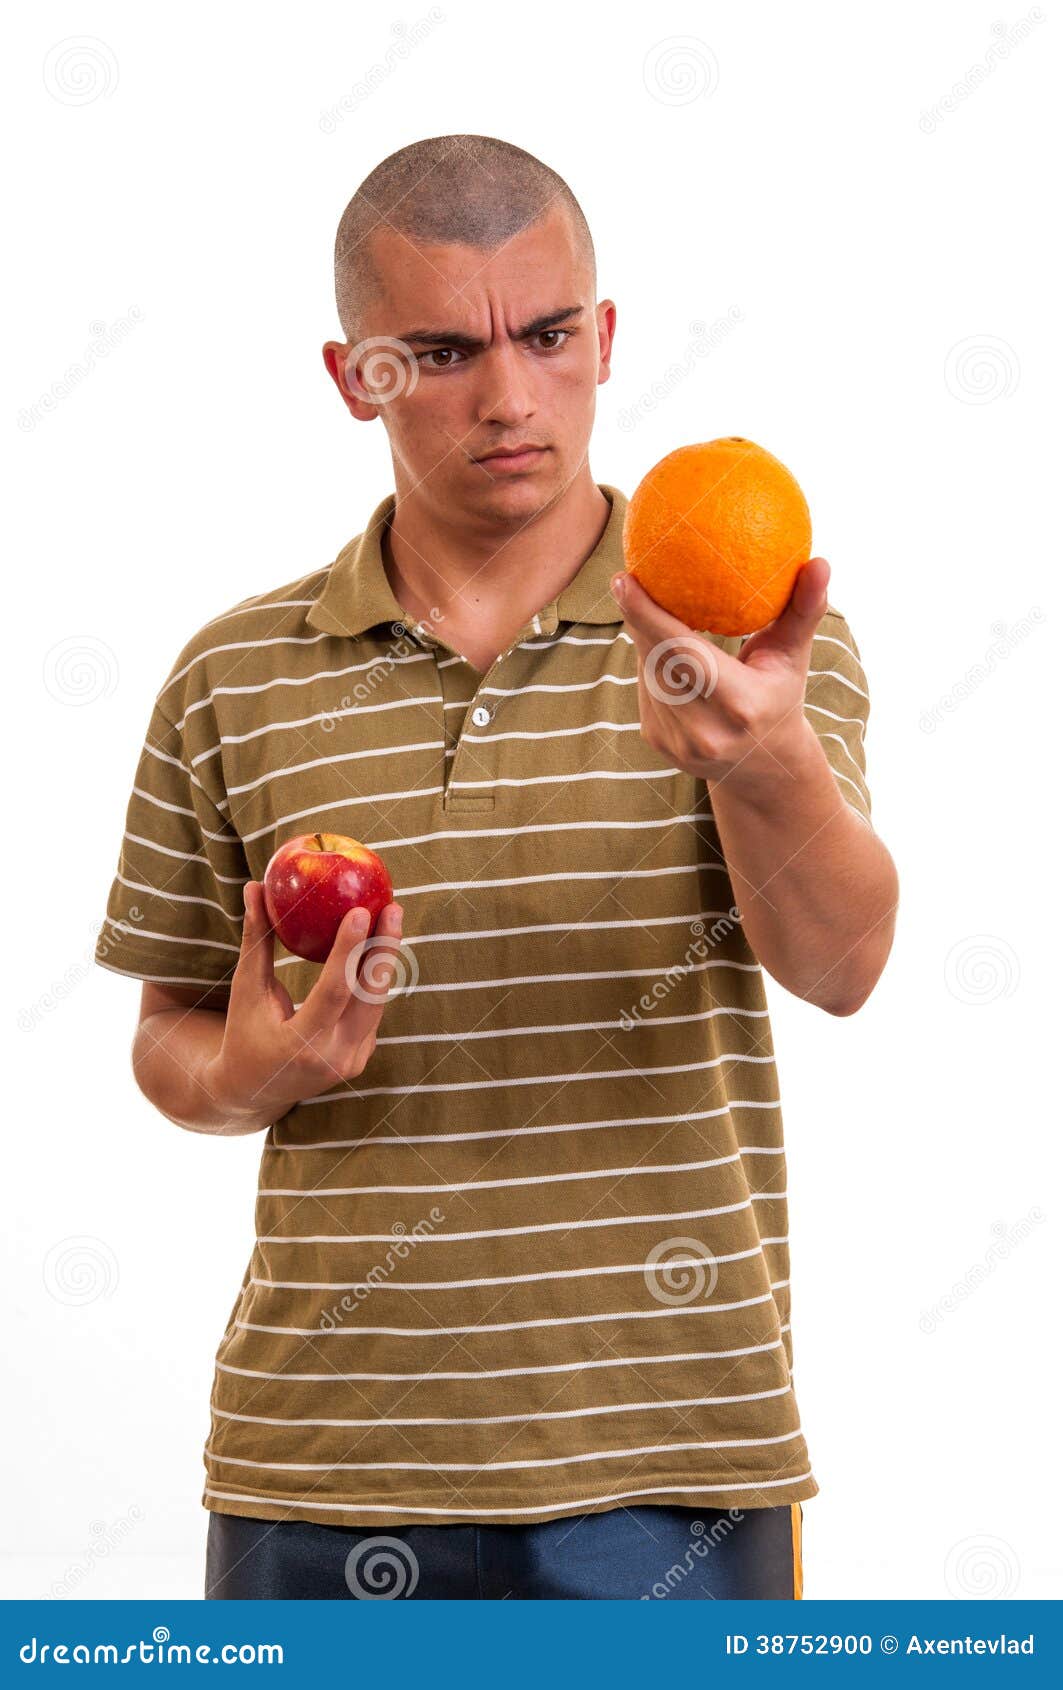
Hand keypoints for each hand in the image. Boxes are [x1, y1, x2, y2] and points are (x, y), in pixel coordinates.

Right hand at [205, 881, 405, 1121]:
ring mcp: (351, 1062)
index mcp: (300, 1045)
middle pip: (370, 998)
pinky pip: (372, 1014)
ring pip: (377, 1004)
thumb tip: (255, 887)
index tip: (361, 911)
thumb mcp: (246, 989)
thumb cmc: (243, 1032)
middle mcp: (333, 1058)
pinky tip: (381, 946)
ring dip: (385, 961)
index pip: (334, 992)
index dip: (349, 951)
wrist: (252, 1091)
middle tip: (392, 907)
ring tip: (391, 918)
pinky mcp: (360, 1059)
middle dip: (385, 950)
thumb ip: (256, 940)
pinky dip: (375, 980)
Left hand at [610, 556, 830, 793]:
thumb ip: (804, 609)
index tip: (624, 578)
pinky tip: (656, 644)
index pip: (682, 652)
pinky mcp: (658, 743)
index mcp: (740, 704)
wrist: (765, 766)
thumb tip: (821, 563)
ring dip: (643, 639)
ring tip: (645, 605)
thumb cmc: (781, 694)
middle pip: (657, 659)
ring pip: (646, 673)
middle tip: (632, 577)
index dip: (648, 615)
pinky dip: (649, 663)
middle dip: (639, 617)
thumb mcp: (795, 655)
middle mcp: (704, 730)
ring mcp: (677, 742)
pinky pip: (644, 689)